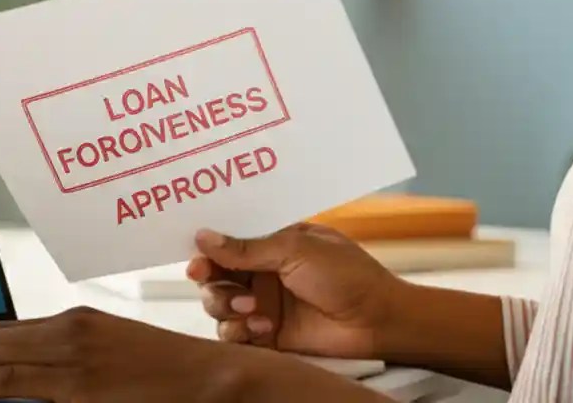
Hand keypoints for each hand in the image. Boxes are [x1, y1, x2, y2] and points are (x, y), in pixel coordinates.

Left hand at [0, 306, 378, 401]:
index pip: (2, 335)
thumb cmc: (173, 376)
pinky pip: (14, 387)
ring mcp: (75, 359)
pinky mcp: (82, 387)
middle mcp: (70, 333)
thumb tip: (30, 382)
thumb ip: (69, 368)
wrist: (218, 381)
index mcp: (78, 323)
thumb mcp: (114, 360)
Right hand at [187, 223, 405, 359]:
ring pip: (220, 305)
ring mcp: (264, 304)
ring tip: (253, 307)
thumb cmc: (346, 274)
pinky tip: (262, 327)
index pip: (228, 243)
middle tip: (213, 281)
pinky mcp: (268, 335)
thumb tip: (203, 236)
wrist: (376, 320)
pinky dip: (240, 331)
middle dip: (212, 280)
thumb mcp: (295, 249)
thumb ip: (246, 248)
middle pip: (216, 276)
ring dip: (227, 306)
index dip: (207, 249)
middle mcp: (264, 272)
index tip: (196, 259)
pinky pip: (234, 334)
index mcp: (272, 243)